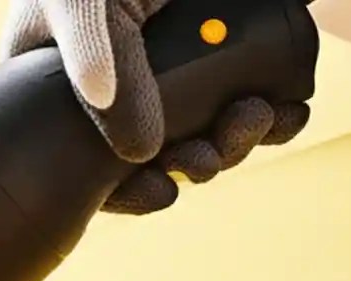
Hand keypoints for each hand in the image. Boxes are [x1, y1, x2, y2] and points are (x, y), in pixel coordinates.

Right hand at [0, 0, 309, 214]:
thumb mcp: (81, 3)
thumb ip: (94, 58)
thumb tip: (141, 151)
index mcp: (65, 89)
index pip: (90, 163)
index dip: (126, 191)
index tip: (161, 191)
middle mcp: (120, 88)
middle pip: (160, 153)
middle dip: (197, 160)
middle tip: (218, 151)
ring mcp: (174, 71)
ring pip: (207, 129)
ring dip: (237, 140)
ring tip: (258, 120)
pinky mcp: (221, 54)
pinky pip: (246, 96)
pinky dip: (271, 111)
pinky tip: (284, 111)